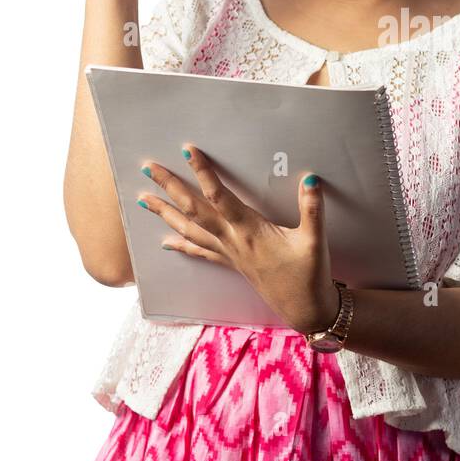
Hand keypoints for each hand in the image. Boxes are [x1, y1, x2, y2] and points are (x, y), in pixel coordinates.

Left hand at [136, 143, 338, 334]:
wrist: (304, 309)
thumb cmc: (309, 275)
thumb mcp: (315, 240)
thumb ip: (313, 208)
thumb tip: (311, 178)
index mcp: (250, 230)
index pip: (220, 196)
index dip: (203, 172)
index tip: (188, 151)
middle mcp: (233, 240)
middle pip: (194, 210)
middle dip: (170, 188)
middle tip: (148, 169)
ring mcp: (229, 253)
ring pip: (190, 230)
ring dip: (165, 214)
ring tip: (143, 200)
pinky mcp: (232, 264)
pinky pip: (200, 251)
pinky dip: (181, 244)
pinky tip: (165, 242)